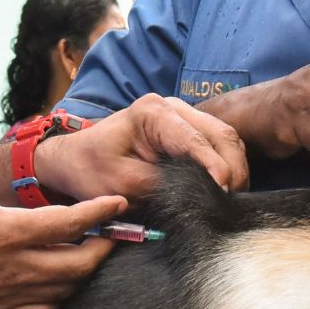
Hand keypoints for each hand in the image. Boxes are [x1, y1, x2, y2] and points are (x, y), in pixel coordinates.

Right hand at [0, 135, 127, 308]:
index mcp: (4, 231)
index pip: (70, 222)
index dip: (100, 213)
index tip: (118, 204)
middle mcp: (13, 267)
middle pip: (80, 265)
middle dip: (103, 249)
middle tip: (112, 235)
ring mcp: (5, 296)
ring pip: (65, 291)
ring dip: (83, 275)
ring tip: (90, 257)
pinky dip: (59, 300)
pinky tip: (58, 287)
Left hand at [35, 94, 249, 200]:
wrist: (74, 160)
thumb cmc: (90, 170)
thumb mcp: (122, 183)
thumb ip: (162, 186)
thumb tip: (198, 195)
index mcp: (153, 113)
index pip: (196, 141)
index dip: (216, 169)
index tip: (224, 194)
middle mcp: (172, 107)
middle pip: (220, 134)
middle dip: (234, 169)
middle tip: (235, 201)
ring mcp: (181, 115)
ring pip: (224, 137)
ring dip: (235, 167)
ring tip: (235, 198)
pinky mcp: (185, 129)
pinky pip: (216, 143)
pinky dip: (226, 165)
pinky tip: (227, 188)